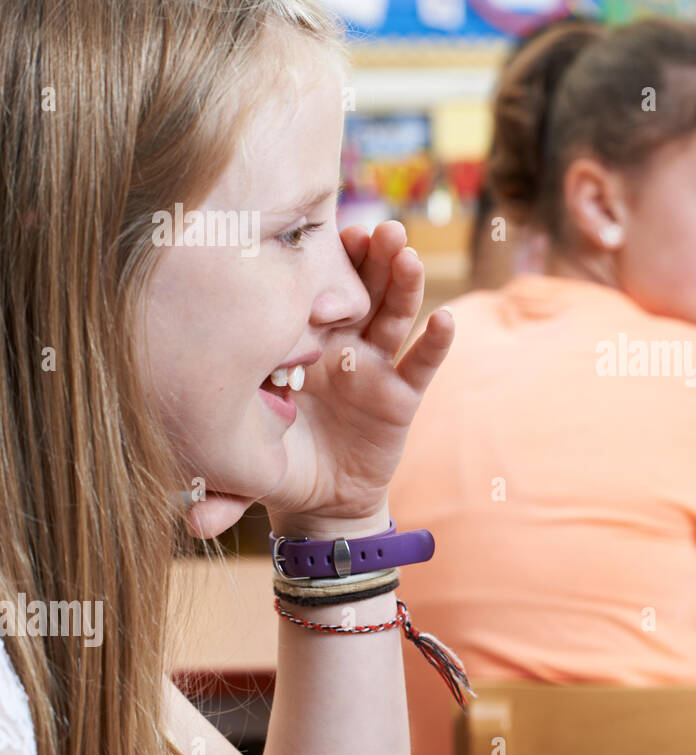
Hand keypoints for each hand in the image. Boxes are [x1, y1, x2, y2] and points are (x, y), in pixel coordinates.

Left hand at [185, 221, 452, 539]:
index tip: (316, 236)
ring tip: (406, 250)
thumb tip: (191, 526)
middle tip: (374, 228)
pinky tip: (445, 321)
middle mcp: (336, 345)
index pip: (307, 295)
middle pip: (357, 291)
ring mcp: (371, 366)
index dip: (315, 267)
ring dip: (402, 281)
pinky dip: (434, 342)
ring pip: (391, 315)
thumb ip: (221, 487)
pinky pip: (420, 364)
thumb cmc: (272, 464)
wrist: (317, 498)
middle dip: (367, 257)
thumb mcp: (242, 468)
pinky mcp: (400, 395)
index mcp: (293, 345)